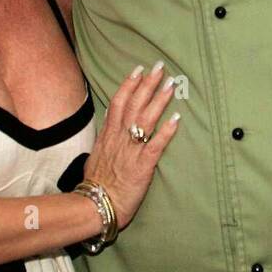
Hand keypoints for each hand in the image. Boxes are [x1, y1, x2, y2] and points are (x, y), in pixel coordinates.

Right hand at [83, 62, 180, 229]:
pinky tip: (177, 119)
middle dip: (147, 84)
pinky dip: (166, 132)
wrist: (94, 206)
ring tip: (170, 85)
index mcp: (108, 135)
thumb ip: (104, 137)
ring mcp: (131, 151)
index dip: (129, 85)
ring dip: (159, 101)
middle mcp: (119, 138)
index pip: (118, 103)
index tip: (139, 70)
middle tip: (160, 66)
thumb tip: (108, 121)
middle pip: (134, 105)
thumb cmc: (96, 184)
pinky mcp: (142, 166)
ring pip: (145, 120)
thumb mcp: (95, 155)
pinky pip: (155, 145)